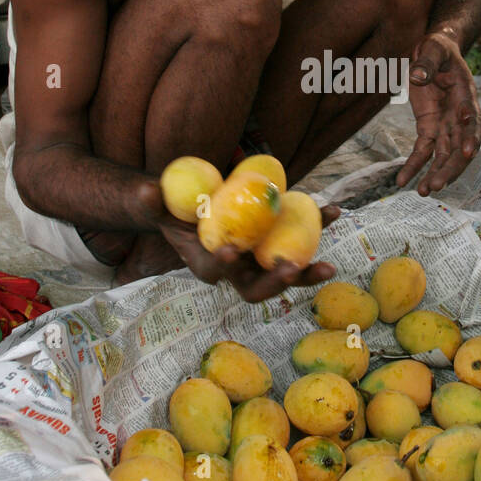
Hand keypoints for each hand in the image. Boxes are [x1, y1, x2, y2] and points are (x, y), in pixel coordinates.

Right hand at [135, 180, 339, 301]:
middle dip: (275, 283)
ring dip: (306, 272)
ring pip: (283, 273)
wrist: (196, 205)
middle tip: (290, 269)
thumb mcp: (157, 202)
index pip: (215, 273)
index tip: (232, 251)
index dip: (223, 265)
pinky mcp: (276, 241)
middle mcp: (236, 269)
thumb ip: (151, 200)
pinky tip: (333, 210)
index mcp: (206, 263)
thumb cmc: (173, 206)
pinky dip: (317, 225)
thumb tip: (147, 191)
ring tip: (327, 266)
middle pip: (257, 288)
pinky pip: (299, 238)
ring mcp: (258, 258)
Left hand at [396, 32, 480, 195]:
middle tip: (438, 184)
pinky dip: (414, 166)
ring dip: (435, 174)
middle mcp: (459, 116)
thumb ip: (427, 62)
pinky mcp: (429, 128)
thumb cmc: (438, 49)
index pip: (472, 120)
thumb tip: (418, 77)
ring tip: (423, 192)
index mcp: (465, 96)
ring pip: (444, 156)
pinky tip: (402, 181)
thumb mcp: (433, 49)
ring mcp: (445, 125)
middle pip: (460, 147)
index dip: (471, 136)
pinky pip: (423, 151)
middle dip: (451, 167)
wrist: (434, 52)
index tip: (469, 152)